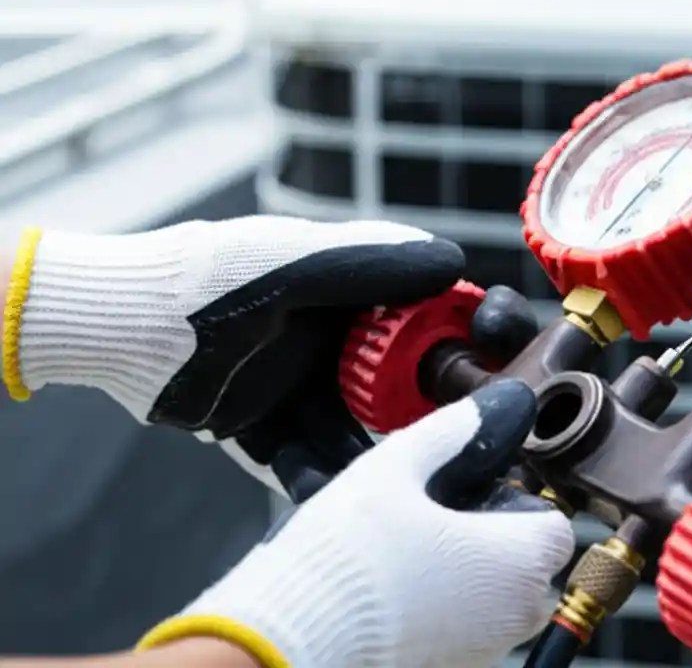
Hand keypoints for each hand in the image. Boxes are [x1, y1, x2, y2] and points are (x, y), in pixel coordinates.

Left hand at [1, 217, 538, 497]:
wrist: (123, 331)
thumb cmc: (209, 279)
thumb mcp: (293, 265)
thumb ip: (369, 262)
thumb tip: (454, 262)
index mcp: (355, 288)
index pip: (435, 307)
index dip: (474, 326)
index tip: (499, 346)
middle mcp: (340, 338)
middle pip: (411, 379)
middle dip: (437, 409)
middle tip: (466, 433)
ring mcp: (307, 385)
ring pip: (365, 430)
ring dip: (385, 456)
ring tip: (413, 479)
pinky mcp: (273, 429)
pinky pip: (312, 461)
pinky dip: (326, 479)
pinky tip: (345, 499)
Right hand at [137, 380, 574, 667]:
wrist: (294, 634)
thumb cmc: (347, 556)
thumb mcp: (394, 468)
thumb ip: (449, 432)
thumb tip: (483, 409)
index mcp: (518, 560)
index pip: (556, 527)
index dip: (522, 504)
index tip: (482, 494)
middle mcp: (514, 612)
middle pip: (534, 568)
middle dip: (500, 542)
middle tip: (444, 521)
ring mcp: (485, 648)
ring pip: (502, 604)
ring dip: (475, 577)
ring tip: (415, 553)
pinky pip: (470, 633)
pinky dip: (449, 610)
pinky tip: (401, 589)